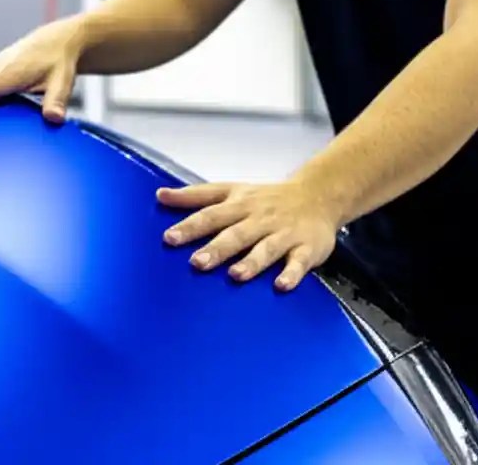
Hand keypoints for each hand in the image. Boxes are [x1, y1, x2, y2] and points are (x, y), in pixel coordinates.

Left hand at [158, 180, 341, 291]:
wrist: (317, 196)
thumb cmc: (266, 199)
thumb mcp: (231, 190)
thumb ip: (195, 195)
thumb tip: (160, 195)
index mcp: (240, 205)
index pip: (211, 214)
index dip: (190, 226)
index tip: (169, 238)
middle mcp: (259, 219)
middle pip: (236, 234)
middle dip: (216, 248)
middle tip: (196, 263)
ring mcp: (283, 234)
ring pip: (266, 248)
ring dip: (251, 262)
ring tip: (235, 275)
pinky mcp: (306, 248)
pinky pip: (299, 263)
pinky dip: (291, 274)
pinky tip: (281, 286)